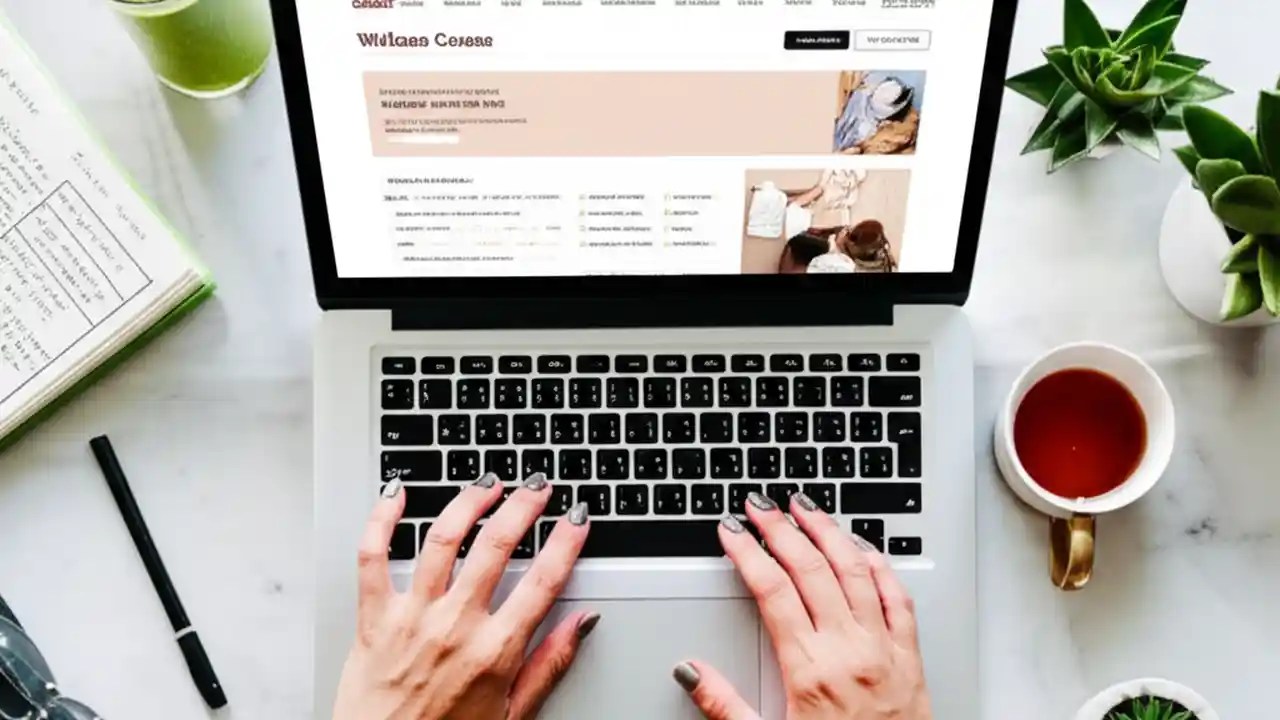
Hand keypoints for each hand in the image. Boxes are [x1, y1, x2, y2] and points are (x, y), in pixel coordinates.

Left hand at [333, 473, 597, 719]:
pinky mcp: (373, 617)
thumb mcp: (514, 714)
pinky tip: (397, 493)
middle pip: (496, 546)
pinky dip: (381, 518)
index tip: (577, 519)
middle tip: (538, 487)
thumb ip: (549, 663)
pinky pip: (372, 556)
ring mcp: (411, 617)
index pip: (543, 580)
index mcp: (494, 651)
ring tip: (488, 484)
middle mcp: (454, 626)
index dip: (566, 542)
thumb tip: (581, 623)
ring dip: (469, 501)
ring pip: (442, 538)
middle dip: (524, 505)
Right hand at [674, 493, 929, 719]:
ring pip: (855, 571)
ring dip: (828, 532)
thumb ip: (723, 704)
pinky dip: (880, 565)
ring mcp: (883, 649)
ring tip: (806, 508)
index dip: (747, 553)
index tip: (731, 531)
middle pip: (810, 570)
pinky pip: (898, 597)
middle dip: (780, 530)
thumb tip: (691, 671)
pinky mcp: (910, 657)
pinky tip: (863, 547)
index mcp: (809, 670)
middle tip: (759, 506)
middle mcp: (849, 651)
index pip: (772, 591)